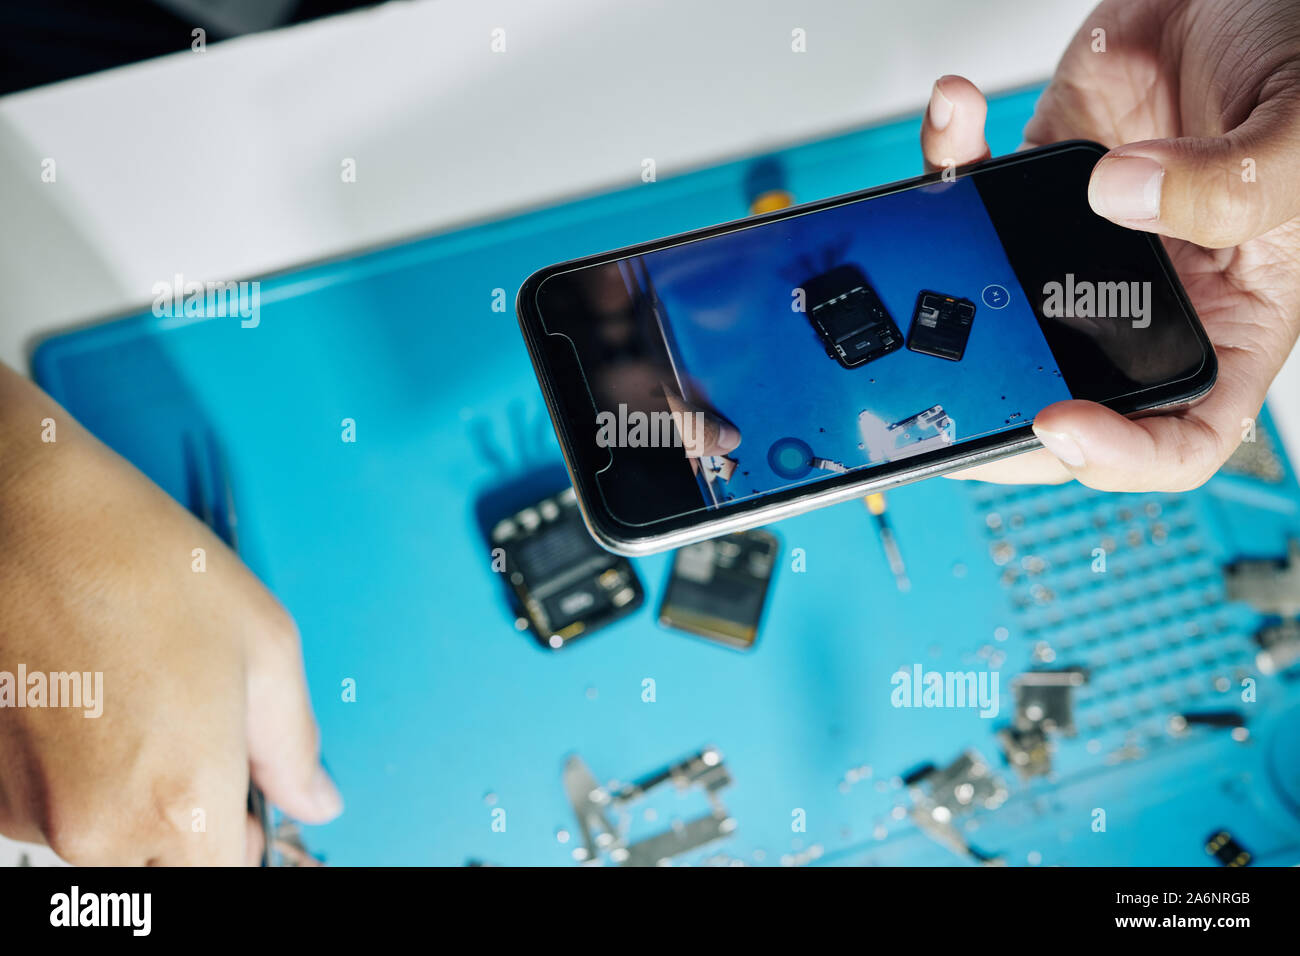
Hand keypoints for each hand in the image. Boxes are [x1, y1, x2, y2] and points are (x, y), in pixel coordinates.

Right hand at [0, 364, 340, 864]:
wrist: (27, 518)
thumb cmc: (146, 568)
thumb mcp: (264, 649)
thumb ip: (293, 745)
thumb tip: (316, 797)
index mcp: (181, 801)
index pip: (228, 874)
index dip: (246, 838)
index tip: (251, 805)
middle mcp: (98, 826)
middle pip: (166, 863)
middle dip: (193, 818)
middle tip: (200, 731)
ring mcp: (32, 810)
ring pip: (108, 839)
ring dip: (134, 795)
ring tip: (142, 700)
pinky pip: (54, 810)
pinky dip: (79, 778)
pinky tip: (93, 706)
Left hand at [921, 0, 1299, 490]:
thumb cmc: (1296, 57)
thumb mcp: (1299, 132)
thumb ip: (1229, 186)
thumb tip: (1124, 198)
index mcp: (1232, 317)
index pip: (1184, 433)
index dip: (1122, 453)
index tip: (1060, 425)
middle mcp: (1150, 298)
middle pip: (1065, 389)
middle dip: (994, 393)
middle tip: (940, 379)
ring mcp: (1087, 249)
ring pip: (999, 308)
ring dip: (945, 279)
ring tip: (924, 244)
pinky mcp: (1040, 192)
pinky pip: (977, 199)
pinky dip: (950, 161)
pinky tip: (954, 118)